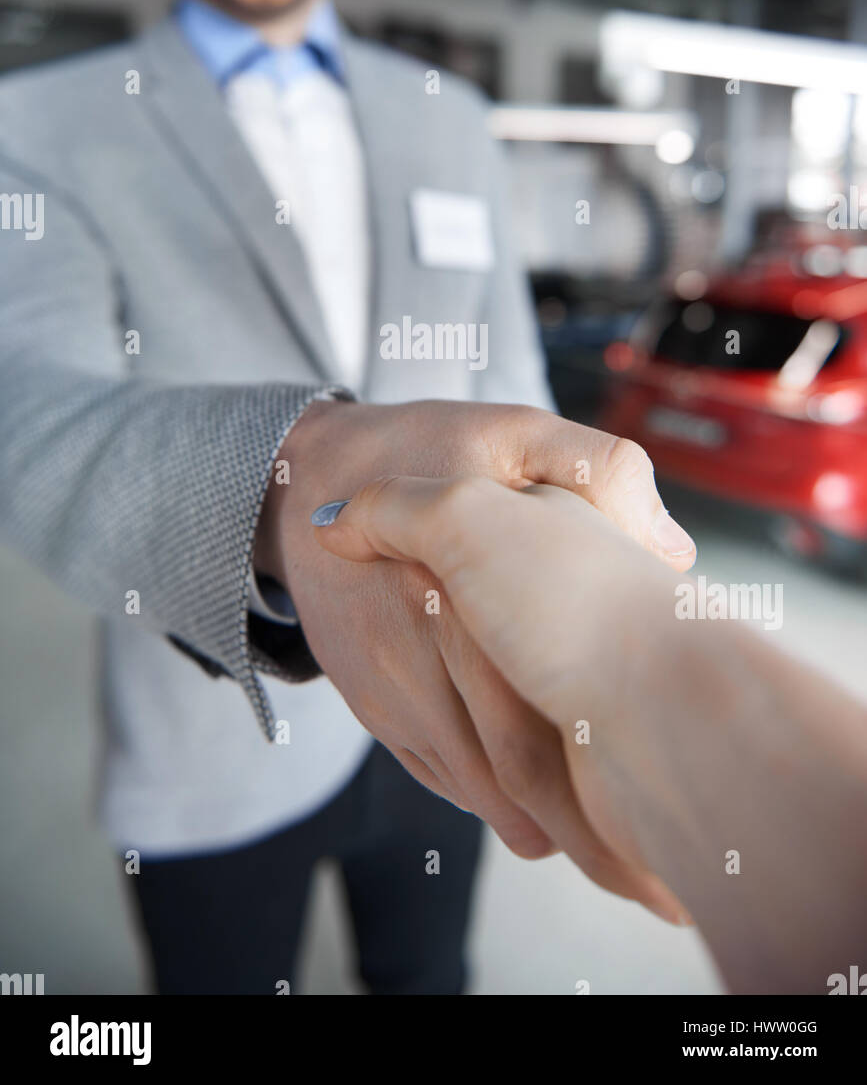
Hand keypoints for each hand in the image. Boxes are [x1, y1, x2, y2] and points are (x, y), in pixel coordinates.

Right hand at [256, 399, 693, 918]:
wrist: (302, 478)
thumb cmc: (422, 446)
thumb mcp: (514, 428)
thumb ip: (598, 469)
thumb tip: (673, 544)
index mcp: (470, 589)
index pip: (529, 707)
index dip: (586, 768)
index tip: (642, 797)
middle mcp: (422, 651)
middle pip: (502, 763)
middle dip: (568, 819)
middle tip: (624, 860)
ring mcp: (388, 684)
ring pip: (467, 777)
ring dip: (527, 819)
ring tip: (588, 843)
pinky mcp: (370, 701)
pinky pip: (429, 765)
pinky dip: (480, 796)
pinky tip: (524, 807)